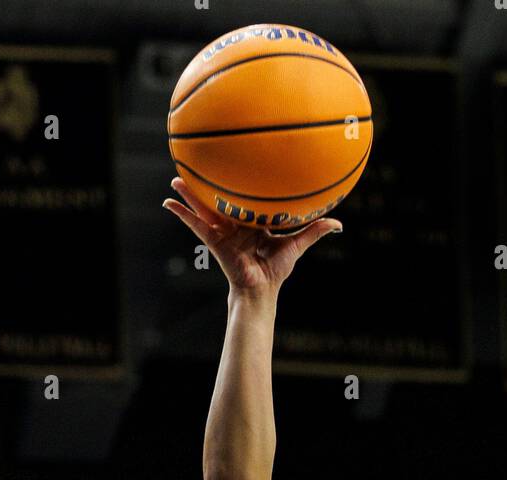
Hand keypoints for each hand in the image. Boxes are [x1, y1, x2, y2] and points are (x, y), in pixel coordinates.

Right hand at [162, 177, 341, 293]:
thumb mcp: (296, 244)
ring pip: (203, 208)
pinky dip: (182, 215)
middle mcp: (234, 224)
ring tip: (175, 179)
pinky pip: (195, 225)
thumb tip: (338, 225)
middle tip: (200, 164)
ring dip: (189, 194)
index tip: (235, 166)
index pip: (244, 200)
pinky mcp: (213, 240)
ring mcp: (222, 231)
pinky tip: (167, 205)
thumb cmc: (277, 270)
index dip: (240, 184)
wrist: (261, 289)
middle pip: (219, 199)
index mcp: (251, 222)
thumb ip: (315, 231)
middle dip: (209, 184)